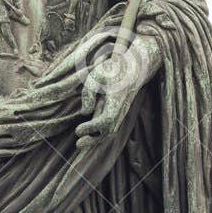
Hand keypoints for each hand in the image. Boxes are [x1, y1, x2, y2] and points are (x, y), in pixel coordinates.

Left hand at [75, 35, 158, 152]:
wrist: (133, 68)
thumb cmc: (113, 69)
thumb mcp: (96, 75)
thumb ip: (88, 93)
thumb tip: (85, 113)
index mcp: (116, 99)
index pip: (106, 120)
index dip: (92, 127)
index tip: (77, 129)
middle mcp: (121, 109)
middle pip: (109, 131)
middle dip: (92, 140)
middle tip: (77, 144)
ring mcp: (122, 112)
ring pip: (110, 130)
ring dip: (96, 139)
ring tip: (80, 143)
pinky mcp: (119, 112)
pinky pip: (110, 126)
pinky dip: (100, 133)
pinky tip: (88, 135)